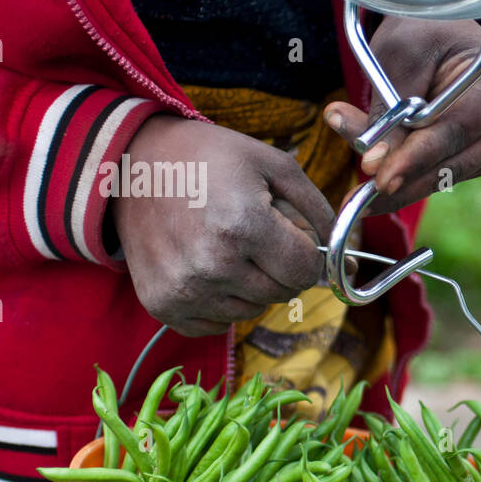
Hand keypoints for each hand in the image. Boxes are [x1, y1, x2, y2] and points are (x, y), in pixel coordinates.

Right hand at [112, 115, 335, 336]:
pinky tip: (204, 265)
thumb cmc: (209, 158)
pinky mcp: (162, 305)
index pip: (306, 271)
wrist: (130, 162)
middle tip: (255, 234)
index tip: (293, 236)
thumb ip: (320, 212)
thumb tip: (349, 263)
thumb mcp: (273, 165)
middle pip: (282, 292)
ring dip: (251, 284)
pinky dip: (221, 301)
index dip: (308, 255)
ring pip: (252, 310)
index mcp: (243, 226)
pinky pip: (217, 324)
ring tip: (225, 244)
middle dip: (280, 266)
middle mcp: (212, 265)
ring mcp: (184, 290)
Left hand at [324, 16, 480, 212]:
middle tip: (359, 199)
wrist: (449, 31)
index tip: (381, 179)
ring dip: (405, 183)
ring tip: (359, 190)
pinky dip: (415, 177)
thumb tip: (375, 164)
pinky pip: (449, 174)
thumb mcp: (400, 55)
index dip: (418, 157)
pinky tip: (385, 175)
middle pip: (456, 162)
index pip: (458, 128)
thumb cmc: (425, 32)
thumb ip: (389, 108)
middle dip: (406, 182)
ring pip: (450, 175)